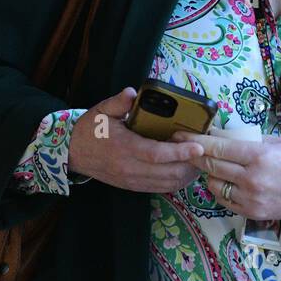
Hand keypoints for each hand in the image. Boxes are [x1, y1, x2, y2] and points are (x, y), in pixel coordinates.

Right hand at [68, 87, 201, 192]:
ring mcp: (132, 180)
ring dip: (187, 174)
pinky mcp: (134, 187)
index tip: (198, 145)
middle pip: (168, 172)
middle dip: (191, 164)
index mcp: (124, 148)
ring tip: (200, 160)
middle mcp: (130, 168)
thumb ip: (117, 102)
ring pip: (167, 184)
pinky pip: (161, 188)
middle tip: (207, 151)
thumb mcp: (101, 111)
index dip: (180, 152)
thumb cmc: (91, 129)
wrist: (73, 153)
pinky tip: (186, 169)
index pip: (156, 154)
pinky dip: (177, 181)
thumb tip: (131, 92)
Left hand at [174, 130, 280, 222]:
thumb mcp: (277, 143)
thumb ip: (250, 142)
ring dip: (210, 174)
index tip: (180, 136)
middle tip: (185, 149)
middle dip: (195, 156)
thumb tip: (225, 138)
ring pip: (214, 185)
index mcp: (258, 155)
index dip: (196, 141)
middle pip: (211, 166)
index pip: (217, 148)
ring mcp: (250, 198)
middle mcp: (251, 178)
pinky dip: (221, 190)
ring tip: (215, 167)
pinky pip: (225, 200)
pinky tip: (227, 182)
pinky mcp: (251, 213)